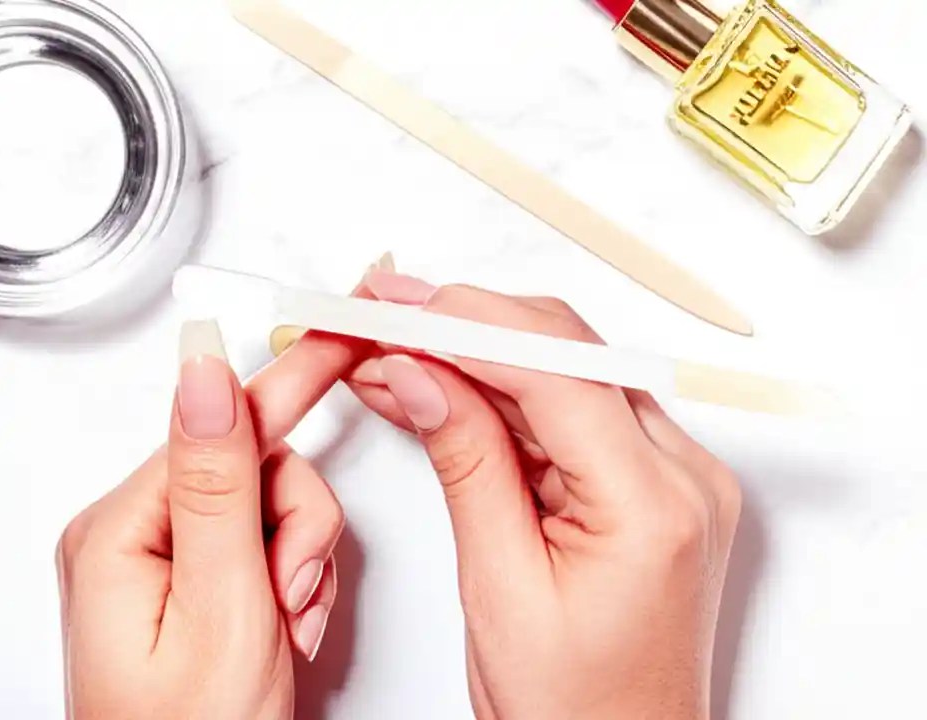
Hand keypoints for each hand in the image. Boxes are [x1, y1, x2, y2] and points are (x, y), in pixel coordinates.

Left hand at [56, 307, 372, 717]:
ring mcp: (158, 562)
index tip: (344, 323)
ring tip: (285, 629)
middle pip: (252, 467)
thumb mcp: (221, 613)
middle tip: (295, 595)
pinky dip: (289, 585)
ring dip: (299, 565)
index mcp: (120, 532)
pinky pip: (261, 548)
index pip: (220, 424)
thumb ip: (219, 488)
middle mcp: (129, 536)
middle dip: (297, 528)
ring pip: (269, 507)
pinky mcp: (187, 585)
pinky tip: (280, 632)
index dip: (293, 377)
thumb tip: (206, 372)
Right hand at [350, 271, 741, 719]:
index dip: (465, 323)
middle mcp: (682, 476)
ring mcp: (672, 475)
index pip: (556, 372)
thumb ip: (465, 463)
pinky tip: (436, 386)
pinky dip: (500, 395)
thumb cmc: (574, 710)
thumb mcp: (499, 587)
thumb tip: (420, 374)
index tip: (393, 302)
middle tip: (379, 312)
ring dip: (474, 355)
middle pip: (568, 354)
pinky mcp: (648, 482)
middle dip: (465, 323)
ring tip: (387, 349)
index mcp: (654, 506)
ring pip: (564, 373)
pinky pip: (570, 412)